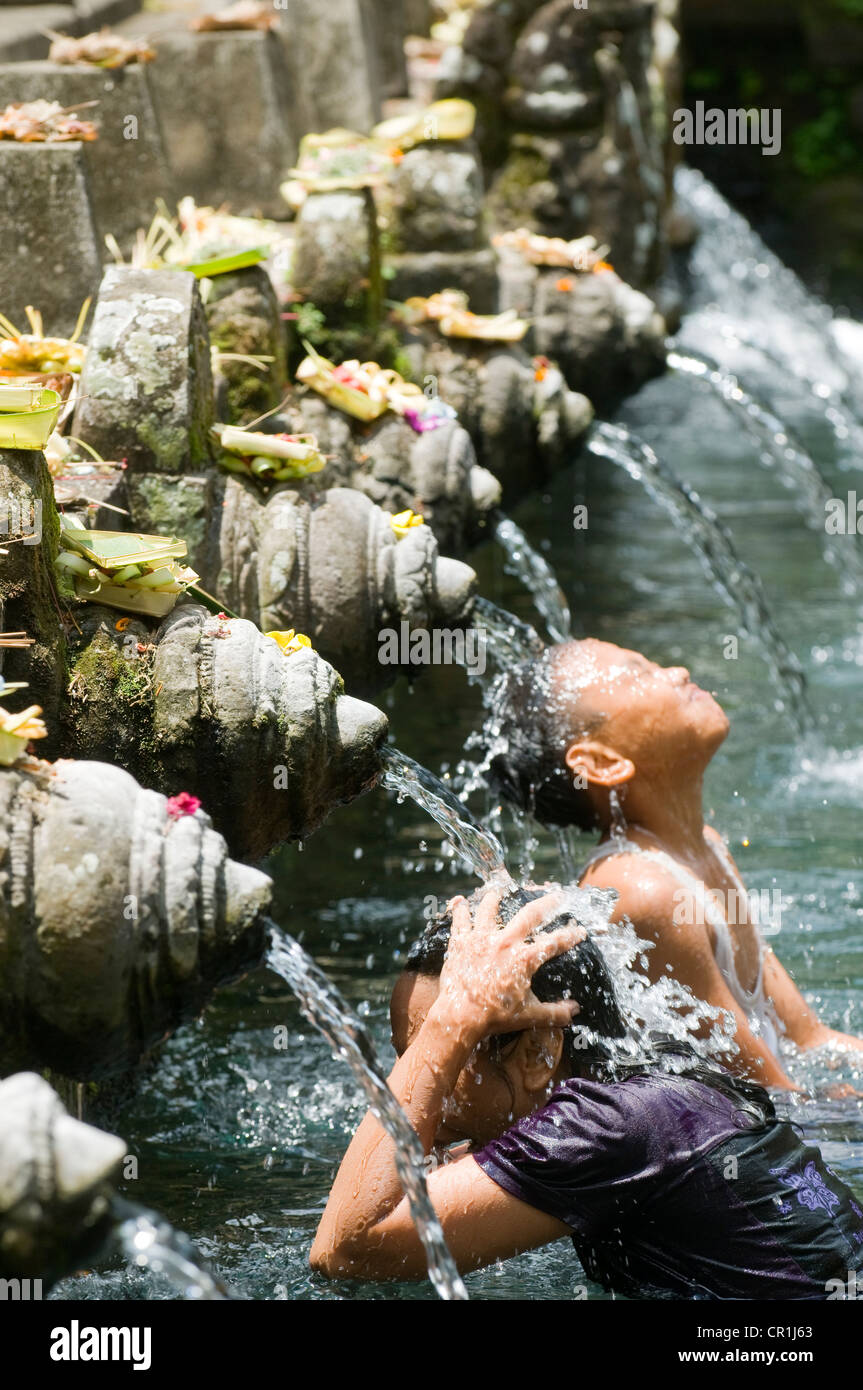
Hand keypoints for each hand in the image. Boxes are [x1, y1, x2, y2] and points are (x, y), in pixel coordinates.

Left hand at [431, 887, 584, 1045]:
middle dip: (547, 903)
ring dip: (495, 899)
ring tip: (498, 892)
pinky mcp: (461, 943)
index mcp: (524, 959)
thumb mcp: (530, 1016)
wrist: (460, 1016)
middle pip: (530, 914)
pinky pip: (460, 920)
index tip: (580, 931)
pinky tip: (458, 901)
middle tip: (557, 895)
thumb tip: (575, 1010)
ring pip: (489, 909)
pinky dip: (459, 909)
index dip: (571, 936)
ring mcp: (481, 939)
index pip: (555, 943)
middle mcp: (505, 942)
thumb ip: (555, 1012)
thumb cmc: (495, 1016)